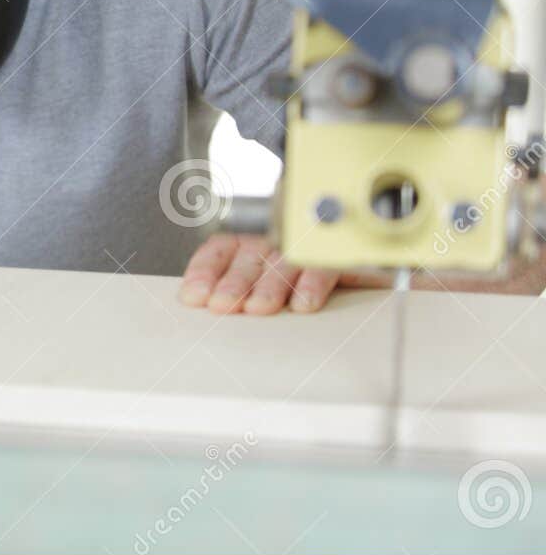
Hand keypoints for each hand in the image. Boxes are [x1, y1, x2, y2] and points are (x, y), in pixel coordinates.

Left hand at [178, 233, 339, 313]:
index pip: (220, 250)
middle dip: (233, 284)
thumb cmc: (296, 285)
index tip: (193, 297)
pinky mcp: (337, 261)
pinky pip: (324, 268)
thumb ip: (230, 294)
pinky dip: (313, 285)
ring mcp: (304, 250)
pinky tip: (303, 304)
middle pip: (248, 260)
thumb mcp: (257, 287)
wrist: (360, 267)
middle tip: (222, 306)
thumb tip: (198, 311)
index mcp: (248, 247)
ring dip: (269, 286)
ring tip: (259, 308)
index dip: (204, 272)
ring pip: (283, 263)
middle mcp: (273, 244)